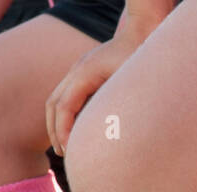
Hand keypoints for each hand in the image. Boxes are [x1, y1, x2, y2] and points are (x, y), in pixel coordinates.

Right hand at [46, 26, 145, 155]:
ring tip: (66, 146)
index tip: (71, 151)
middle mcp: (77, 70)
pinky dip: (67, 115)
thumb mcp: (130, 84)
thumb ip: (115, 106)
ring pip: (56, 99)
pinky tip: (77, 131)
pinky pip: (68, 96)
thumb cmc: (140, 59)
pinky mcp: (85, 74)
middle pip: (53, 103)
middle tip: (64, 154)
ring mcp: (79, 71)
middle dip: (55, 130)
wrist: (143, 33)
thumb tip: (104, 134)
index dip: (63, 131)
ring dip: (57, 123)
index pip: (63, 107)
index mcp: (84, 73)